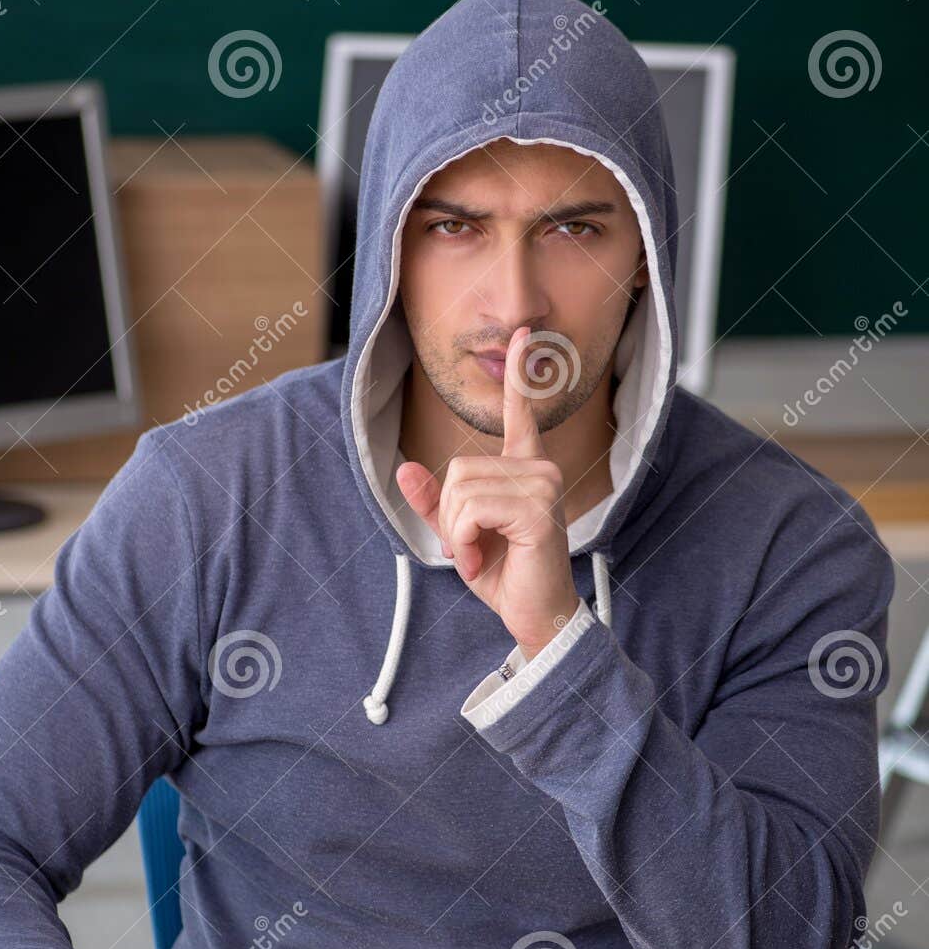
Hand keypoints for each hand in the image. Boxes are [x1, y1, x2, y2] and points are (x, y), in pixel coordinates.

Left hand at [396, 325, 578, 661]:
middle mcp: (539, 470)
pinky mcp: (538, 511)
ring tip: (480, 555)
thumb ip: (434, 503)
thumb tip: (405, 469)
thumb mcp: (459, 535)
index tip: (523, 333)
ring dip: (457, 532)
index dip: (519, 373)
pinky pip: (471, 510)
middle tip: (472, 547)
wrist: (534, 614)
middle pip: (458, 469)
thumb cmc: (503, 574)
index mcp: (525, 470)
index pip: (523, 413)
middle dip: (450, 516)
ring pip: (460, 490)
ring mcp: (543, 487)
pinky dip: (464, 541)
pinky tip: (483, 561)